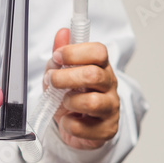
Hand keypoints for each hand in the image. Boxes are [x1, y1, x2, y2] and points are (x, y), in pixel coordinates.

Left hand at [45, 28, 119, 149]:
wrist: (77, 128)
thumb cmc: (72, 97)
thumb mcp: (61, 74)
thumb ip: (61, 55)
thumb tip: (62, 33)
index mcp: (101, 67)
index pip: (98, 52)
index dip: (75, 52)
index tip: (57, 57)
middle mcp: (109, 85)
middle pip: (94, 74)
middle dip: (66, 77)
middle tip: (53, 81)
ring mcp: (111, 108)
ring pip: (92, 102)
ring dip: (69, 101)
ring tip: (64, 102)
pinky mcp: (107, 129)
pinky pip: (84, 127)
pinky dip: (68, 124)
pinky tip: (68, 120)